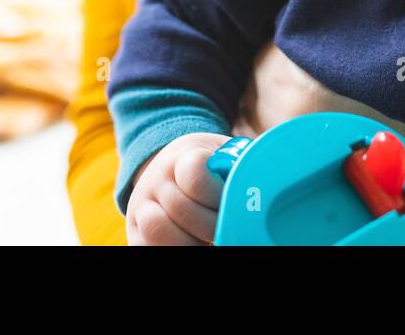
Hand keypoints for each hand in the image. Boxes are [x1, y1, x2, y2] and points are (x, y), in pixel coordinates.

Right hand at [125, 131, 231, 245]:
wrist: (171, 167)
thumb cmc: (211, 166)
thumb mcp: (225, 155)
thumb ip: (242, 165)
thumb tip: (270, 180)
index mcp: (183, 156)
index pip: (194, 173)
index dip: (216, 193)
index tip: (231, 201)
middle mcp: (157, 179)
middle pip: (181, 208)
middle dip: (211, 225)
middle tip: (228, 228)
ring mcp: (141, 205)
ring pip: (157, 229)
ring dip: (189, 242)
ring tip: (209, 241)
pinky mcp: (134, 231)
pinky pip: (146, 247)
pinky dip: (172, 250)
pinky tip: (195, 246)